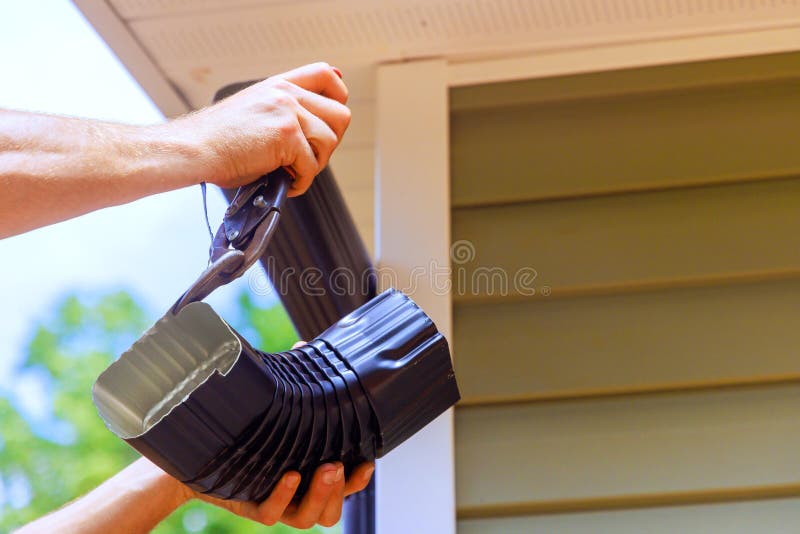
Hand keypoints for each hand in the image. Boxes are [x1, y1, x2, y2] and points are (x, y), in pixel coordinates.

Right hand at [170, 62, 350, 195]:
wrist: (193, 150)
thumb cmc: (217, 141)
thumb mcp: (254, 113)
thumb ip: (283, 114)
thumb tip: (314, 132)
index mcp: (278, 85)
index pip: (326, 74)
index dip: (338, 97)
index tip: (329, 120)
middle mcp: (285, 93)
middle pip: (340, 114)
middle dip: (330, 142)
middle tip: (309, 157)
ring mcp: (287, 112)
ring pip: (330, 141)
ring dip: (316, 164)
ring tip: (293, 172)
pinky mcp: (285, 135)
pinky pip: (311, 165)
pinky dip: (301, 182)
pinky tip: (286, 183)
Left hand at [183, 339, 374, 528]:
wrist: (199, 451)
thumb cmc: (245, 430)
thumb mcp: (274, 405)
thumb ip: (293, 380)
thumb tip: (303, 344)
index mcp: (308, 474)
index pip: (343, 487)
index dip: (357, 481)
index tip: (367, 462)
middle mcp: (295, 495)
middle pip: (330, 511)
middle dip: (339, 489)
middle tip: (337, 464)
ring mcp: (275, 503)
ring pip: (309, 519)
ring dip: (320, 496)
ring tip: (323, 469)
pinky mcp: (250, 506)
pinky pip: (271, 514)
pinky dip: (282, 496)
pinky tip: (290, 476)